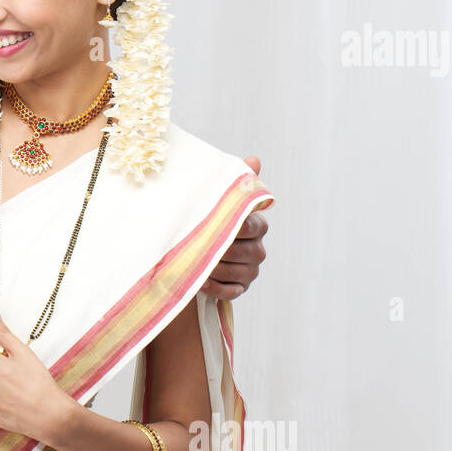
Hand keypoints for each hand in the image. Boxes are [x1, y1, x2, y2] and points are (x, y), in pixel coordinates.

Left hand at [200, 155, 268, 299]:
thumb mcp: (220, 201)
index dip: (234, 227)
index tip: (214, 225)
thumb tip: (255, 158)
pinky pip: (230, 291)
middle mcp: (258, 249)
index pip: (252, 226)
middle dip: (218, 250)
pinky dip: (214, 287)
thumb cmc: (209, 221)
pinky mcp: (241, 288)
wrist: (194, 251)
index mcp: (256, 225)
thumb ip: (238, 183)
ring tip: (193, 262)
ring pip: (235, 271)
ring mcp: (251, 270)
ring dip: (212, 268)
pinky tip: (199, 281)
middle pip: (243, 251)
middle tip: (195, 246)